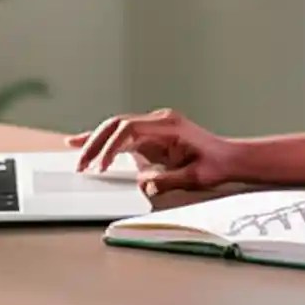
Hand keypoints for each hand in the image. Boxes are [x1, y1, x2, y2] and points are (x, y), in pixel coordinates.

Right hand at [65, 108, 236, 195]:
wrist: (229, 158)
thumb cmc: (215, 164)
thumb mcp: (195, 177)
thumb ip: (168, 180)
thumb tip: (143, 183)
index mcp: (168, 125)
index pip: (129, 129)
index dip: (110, 147)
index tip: (101, 165)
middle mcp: (158, 121)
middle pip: (117, 125)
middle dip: (95, 142)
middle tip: (81, 163)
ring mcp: (153, 127)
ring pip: (116, 127)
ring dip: (96, 141)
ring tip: (75, 152)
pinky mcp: (150, 135)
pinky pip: (122, 135)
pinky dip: (105, 141)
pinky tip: (86, 143)